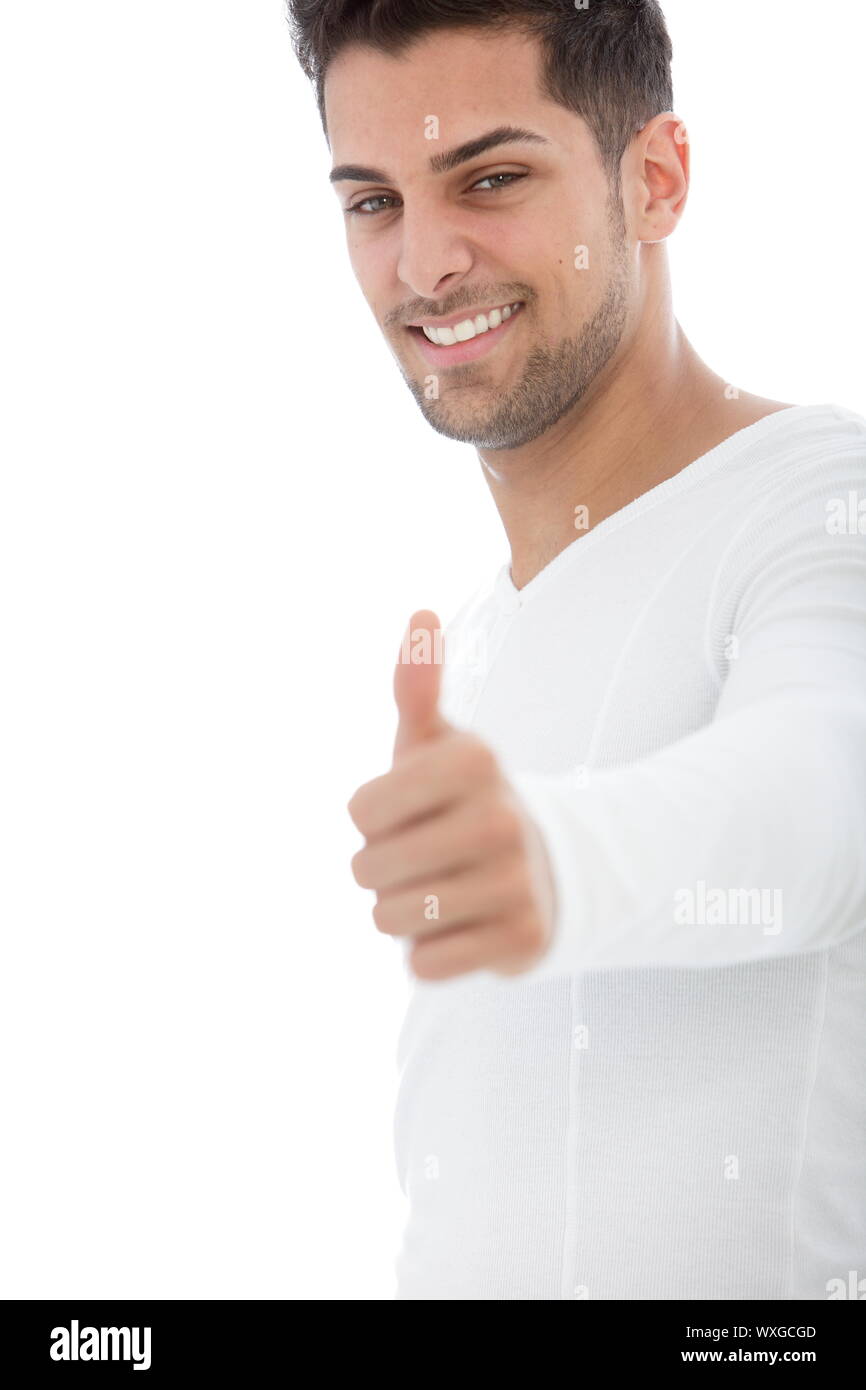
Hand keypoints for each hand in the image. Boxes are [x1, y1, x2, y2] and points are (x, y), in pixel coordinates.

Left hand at [347, 610, 555, 980]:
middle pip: (369, 871)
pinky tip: (461, 925)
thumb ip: (418, 685)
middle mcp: (501, 818)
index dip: (369, 818)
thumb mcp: (438, 743)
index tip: (407, 810)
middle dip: (379, 870)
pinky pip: (424, 964)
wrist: (544, 868)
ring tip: (439, 889)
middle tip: (420, 856)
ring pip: (392, 920)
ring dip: (401, 914)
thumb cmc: (462, 799)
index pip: (359, 812)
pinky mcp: (522, 940)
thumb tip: (419, 614)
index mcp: (474, 761)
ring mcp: (515, 882)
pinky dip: (430, 953)